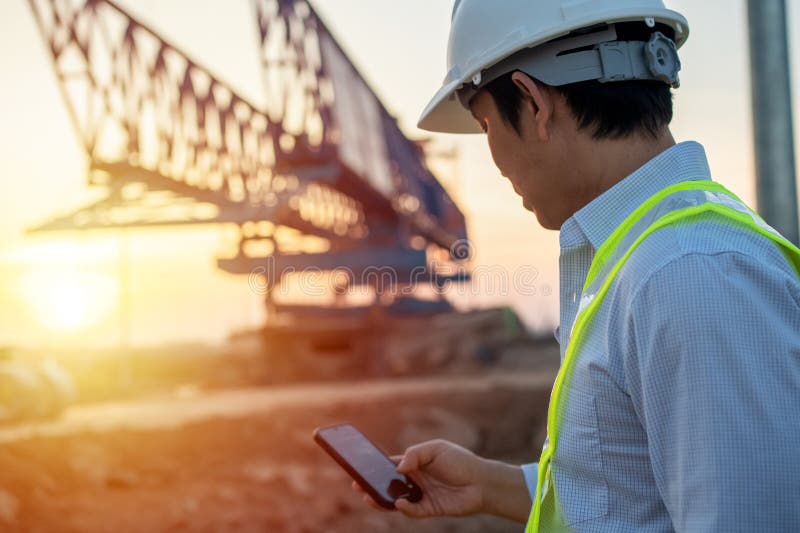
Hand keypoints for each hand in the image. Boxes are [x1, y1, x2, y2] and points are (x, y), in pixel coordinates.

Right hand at [351, 439, 485, 517]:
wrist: (482, 481)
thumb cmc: (460, 461)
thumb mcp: (436, 449)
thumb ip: (415, 455)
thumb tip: (398, 467)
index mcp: (414, 464)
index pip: (390, 466)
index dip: (375, 467)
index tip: (359, 467)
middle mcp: (415, 481)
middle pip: (388, 484)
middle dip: (372, 485)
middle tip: (356, 485)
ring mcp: (421, 495)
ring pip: (396, 500)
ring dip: (382, 500)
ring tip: (368, 496)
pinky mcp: (429, 509)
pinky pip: (412, 511)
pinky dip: (404, 508)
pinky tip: (399, 503)